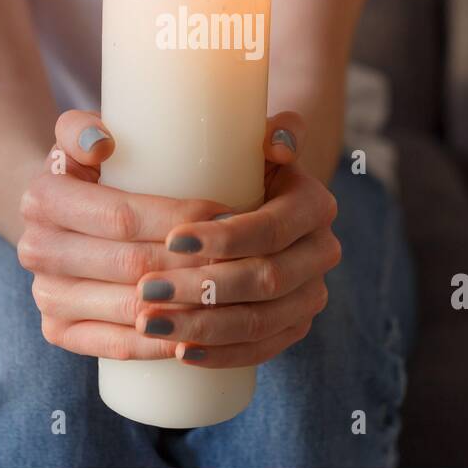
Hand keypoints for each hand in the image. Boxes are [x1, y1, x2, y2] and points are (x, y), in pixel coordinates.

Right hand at [17, 110, 229, 359]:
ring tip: (231, 293)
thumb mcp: (84, 136)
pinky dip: (156, 345)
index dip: (181, 218)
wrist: (60, 218)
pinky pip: (112, 346)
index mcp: (41, 196)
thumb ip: (84, 127)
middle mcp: (34, 249)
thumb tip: (105, 144)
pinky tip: (193, 336)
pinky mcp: (56, 331)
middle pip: (131, 264)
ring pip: (127, 309)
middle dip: (193, 263)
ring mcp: (45, 295)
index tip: (230, 215)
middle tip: (244, 258)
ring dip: (184, 307)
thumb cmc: (93, 171)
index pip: (122, 215)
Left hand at [134, 111, 341, 367]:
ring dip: (205, 329)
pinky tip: (182, 356)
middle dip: (203, 290)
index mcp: (313, 201)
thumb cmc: (224, 158)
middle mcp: (322, 250)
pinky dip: (223, 355)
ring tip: (151, 325)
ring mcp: (310, 293)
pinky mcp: (292, 325)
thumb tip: (271, 141)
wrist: (251, 195)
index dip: (226, 237)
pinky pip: (264, 350)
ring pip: (262, 321)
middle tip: (146, 290)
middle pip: (266, 281)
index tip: (173, 239)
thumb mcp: (232, 130)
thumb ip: (233, 112)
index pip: (272, 227)